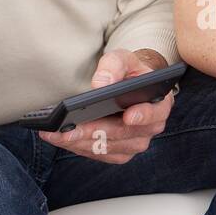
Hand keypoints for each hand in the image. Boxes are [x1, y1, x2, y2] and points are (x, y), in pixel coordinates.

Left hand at [37, 48, 174, 162]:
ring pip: (108, 148)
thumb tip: (100, 84)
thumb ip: (114, 66)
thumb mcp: (124, 59)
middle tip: (69, 129)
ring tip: (56, 134)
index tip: (128, 116)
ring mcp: (135, 143)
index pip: (155, 113)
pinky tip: (60, 139)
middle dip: (95, 132)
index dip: (143, 116)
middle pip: (124, 135)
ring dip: (81, 143)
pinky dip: (79, 147)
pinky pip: (99, 154)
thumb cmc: (128, 72)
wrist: (128, 86)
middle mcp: (151, 128)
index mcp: (159, 104)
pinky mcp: (119, 152)